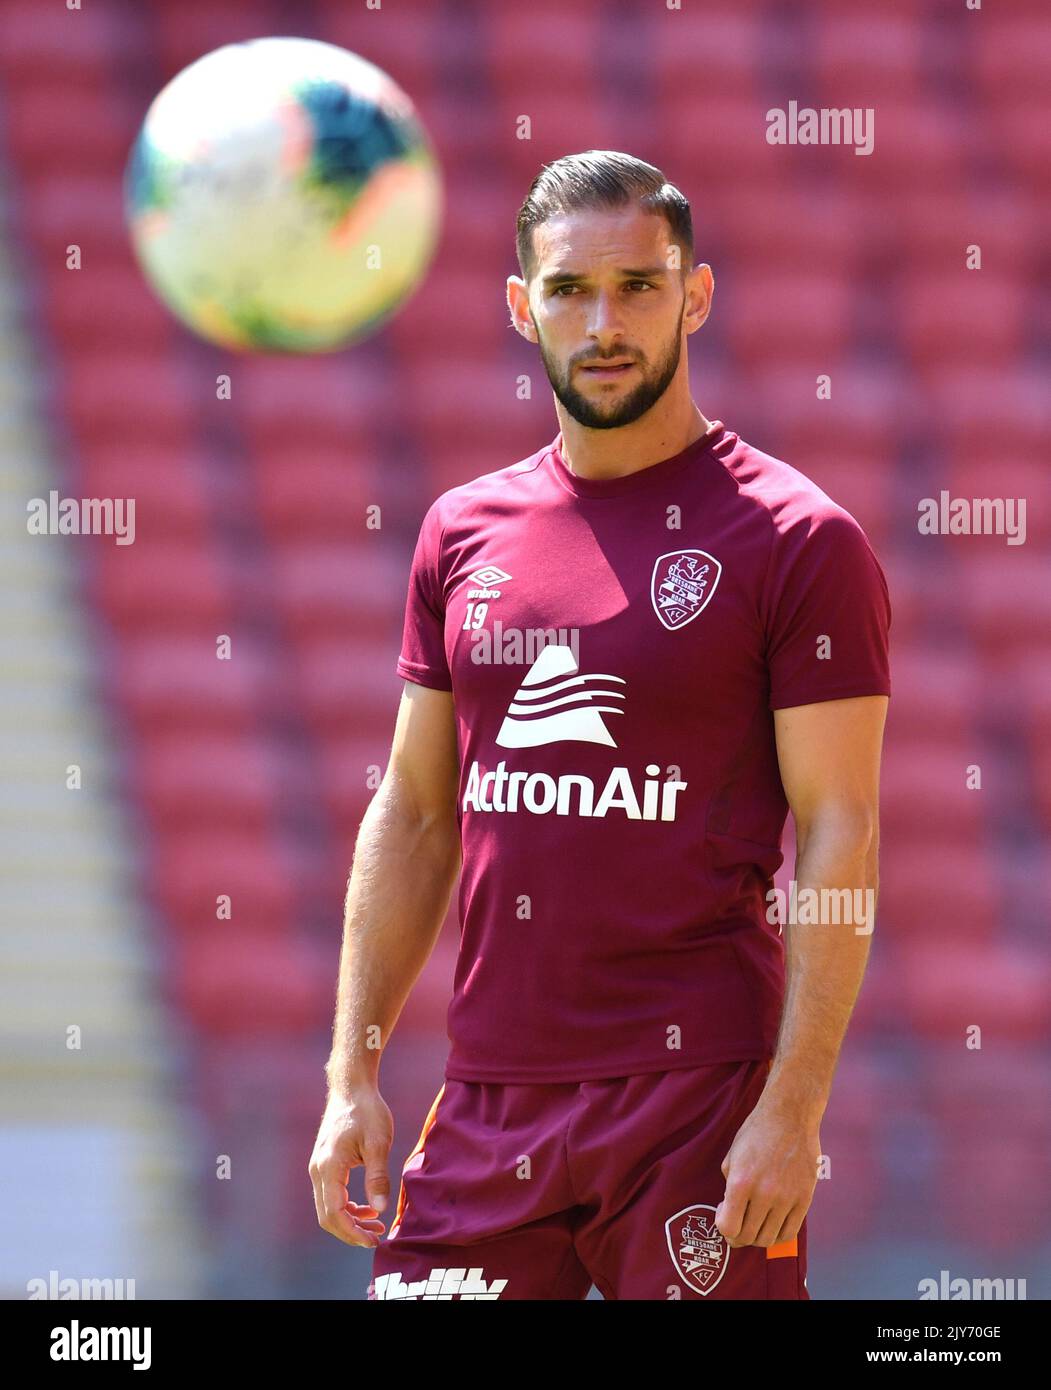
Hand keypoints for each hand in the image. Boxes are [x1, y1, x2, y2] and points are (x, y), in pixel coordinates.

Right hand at [309, 1086, 393, 1247]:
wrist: (351, 1088)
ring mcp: (318, 1168)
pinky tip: (367, 1208)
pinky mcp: (324, 1164)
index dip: (352, 1232)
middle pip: (327, 1216)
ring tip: (376, 1225)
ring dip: (350, 1221)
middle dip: (351, 1232)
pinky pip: (330, 1196)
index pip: (334, 1213)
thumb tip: (380, 1209)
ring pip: (328, 1207)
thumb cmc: (367, 1111)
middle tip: (376, 1237)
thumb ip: (377, 1177)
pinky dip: (346, 1207)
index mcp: (329, 1167)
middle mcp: (317, 1170)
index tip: (373, 1241)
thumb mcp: (378, 1143)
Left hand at [716, 1098, 819, 1248]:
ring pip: (768, 1239)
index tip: (723, 1214)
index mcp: (741, 1182)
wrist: (790, 1115)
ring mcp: (787, 1199)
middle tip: (737, 1222)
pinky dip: (777, 1235)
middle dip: (737, 1235)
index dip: (722, 1226)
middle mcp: (764, 1194)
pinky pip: (789, 1233)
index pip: (728, 1227)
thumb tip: (731, 1210)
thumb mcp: (732, 1156)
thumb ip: (729, 1185)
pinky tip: (771, 1223)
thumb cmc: (757, 1132)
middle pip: (747, 1236)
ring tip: (754, 1222)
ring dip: (756, 1237)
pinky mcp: (804, 1199)